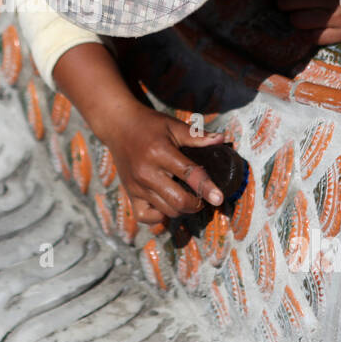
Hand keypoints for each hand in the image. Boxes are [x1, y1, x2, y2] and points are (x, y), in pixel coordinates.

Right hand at [96, 103, 228, 227]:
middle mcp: (147, 172)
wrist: (118, 125)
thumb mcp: (173, 126)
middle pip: (177, 200)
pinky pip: (145, 217)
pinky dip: (158, 217)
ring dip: (182, 209)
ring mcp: (136, 185)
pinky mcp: (129, 193)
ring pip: (166, 210)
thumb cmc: (149, 124)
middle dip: (196, 203)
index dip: (206, 187)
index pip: (188, 174)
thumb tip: (222, 139)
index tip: (219, 198)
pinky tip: (166, 206)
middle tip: (202, 198)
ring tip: (187, 199)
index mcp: (160, 152)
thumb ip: (197, 136)